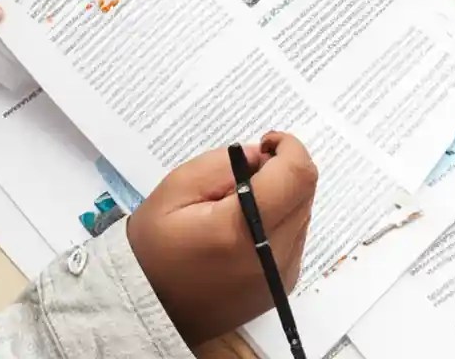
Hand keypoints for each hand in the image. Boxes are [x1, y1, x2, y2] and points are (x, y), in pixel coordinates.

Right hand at [128, 132, 317, 347]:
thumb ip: (220, 166)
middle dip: (281, 171)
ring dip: (280, 196)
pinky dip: (277, 221)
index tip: (264, 144)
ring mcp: (281, 275)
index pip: (297, 175)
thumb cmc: (153, 249)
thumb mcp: (174, 191)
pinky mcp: (282, 284)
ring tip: (236, 206)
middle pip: (304, 192)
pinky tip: (243, 229)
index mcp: (243, 231)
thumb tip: (261, 156)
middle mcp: (272, 256)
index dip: (288, 147)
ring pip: (302, 213)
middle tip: (241, 177)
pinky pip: (294, 237)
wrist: (150, 310)